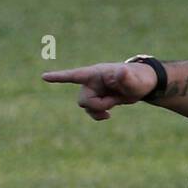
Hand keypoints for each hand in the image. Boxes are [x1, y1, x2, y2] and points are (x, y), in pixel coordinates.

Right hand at [41, 61, 158, 119]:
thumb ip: (126, 77)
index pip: (75, 75)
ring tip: (113, 107)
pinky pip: (91, 111)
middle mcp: (92, 81)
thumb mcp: (134, 80)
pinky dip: (98, 115)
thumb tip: (123, 70)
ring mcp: (94, 90)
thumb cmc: (138, 79)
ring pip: (86, 107)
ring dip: (98, 111)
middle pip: (83, 100)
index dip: (59, 77)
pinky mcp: (97, 98)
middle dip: (97, 105)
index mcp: (96, 73)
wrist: (142, 85)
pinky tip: (108, 116)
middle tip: (114, 102)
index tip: (44, 77)